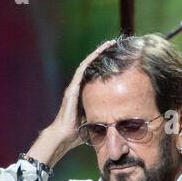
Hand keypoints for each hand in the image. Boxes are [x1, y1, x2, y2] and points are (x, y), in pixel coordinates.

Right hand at [27, 39, 114, 167]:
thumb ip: (101, 115)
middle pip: (90, 66)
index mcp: (82, 94)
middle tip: (113, 44)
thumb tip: (118, 117)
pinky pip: (81, 71)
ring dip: (97, 53)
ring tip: (108, 44)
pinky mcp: (72, 89)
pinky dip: (90, 61)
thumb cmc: (77, 133)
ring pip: (86, 65)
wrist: (63, 137)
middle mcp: (76, 88)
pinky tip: (98, 53)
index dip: (103, 64)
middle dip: (101, 54)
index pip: (94, 75)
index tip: (114, 56)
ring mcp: (73, 87)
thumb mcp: (93, 120)